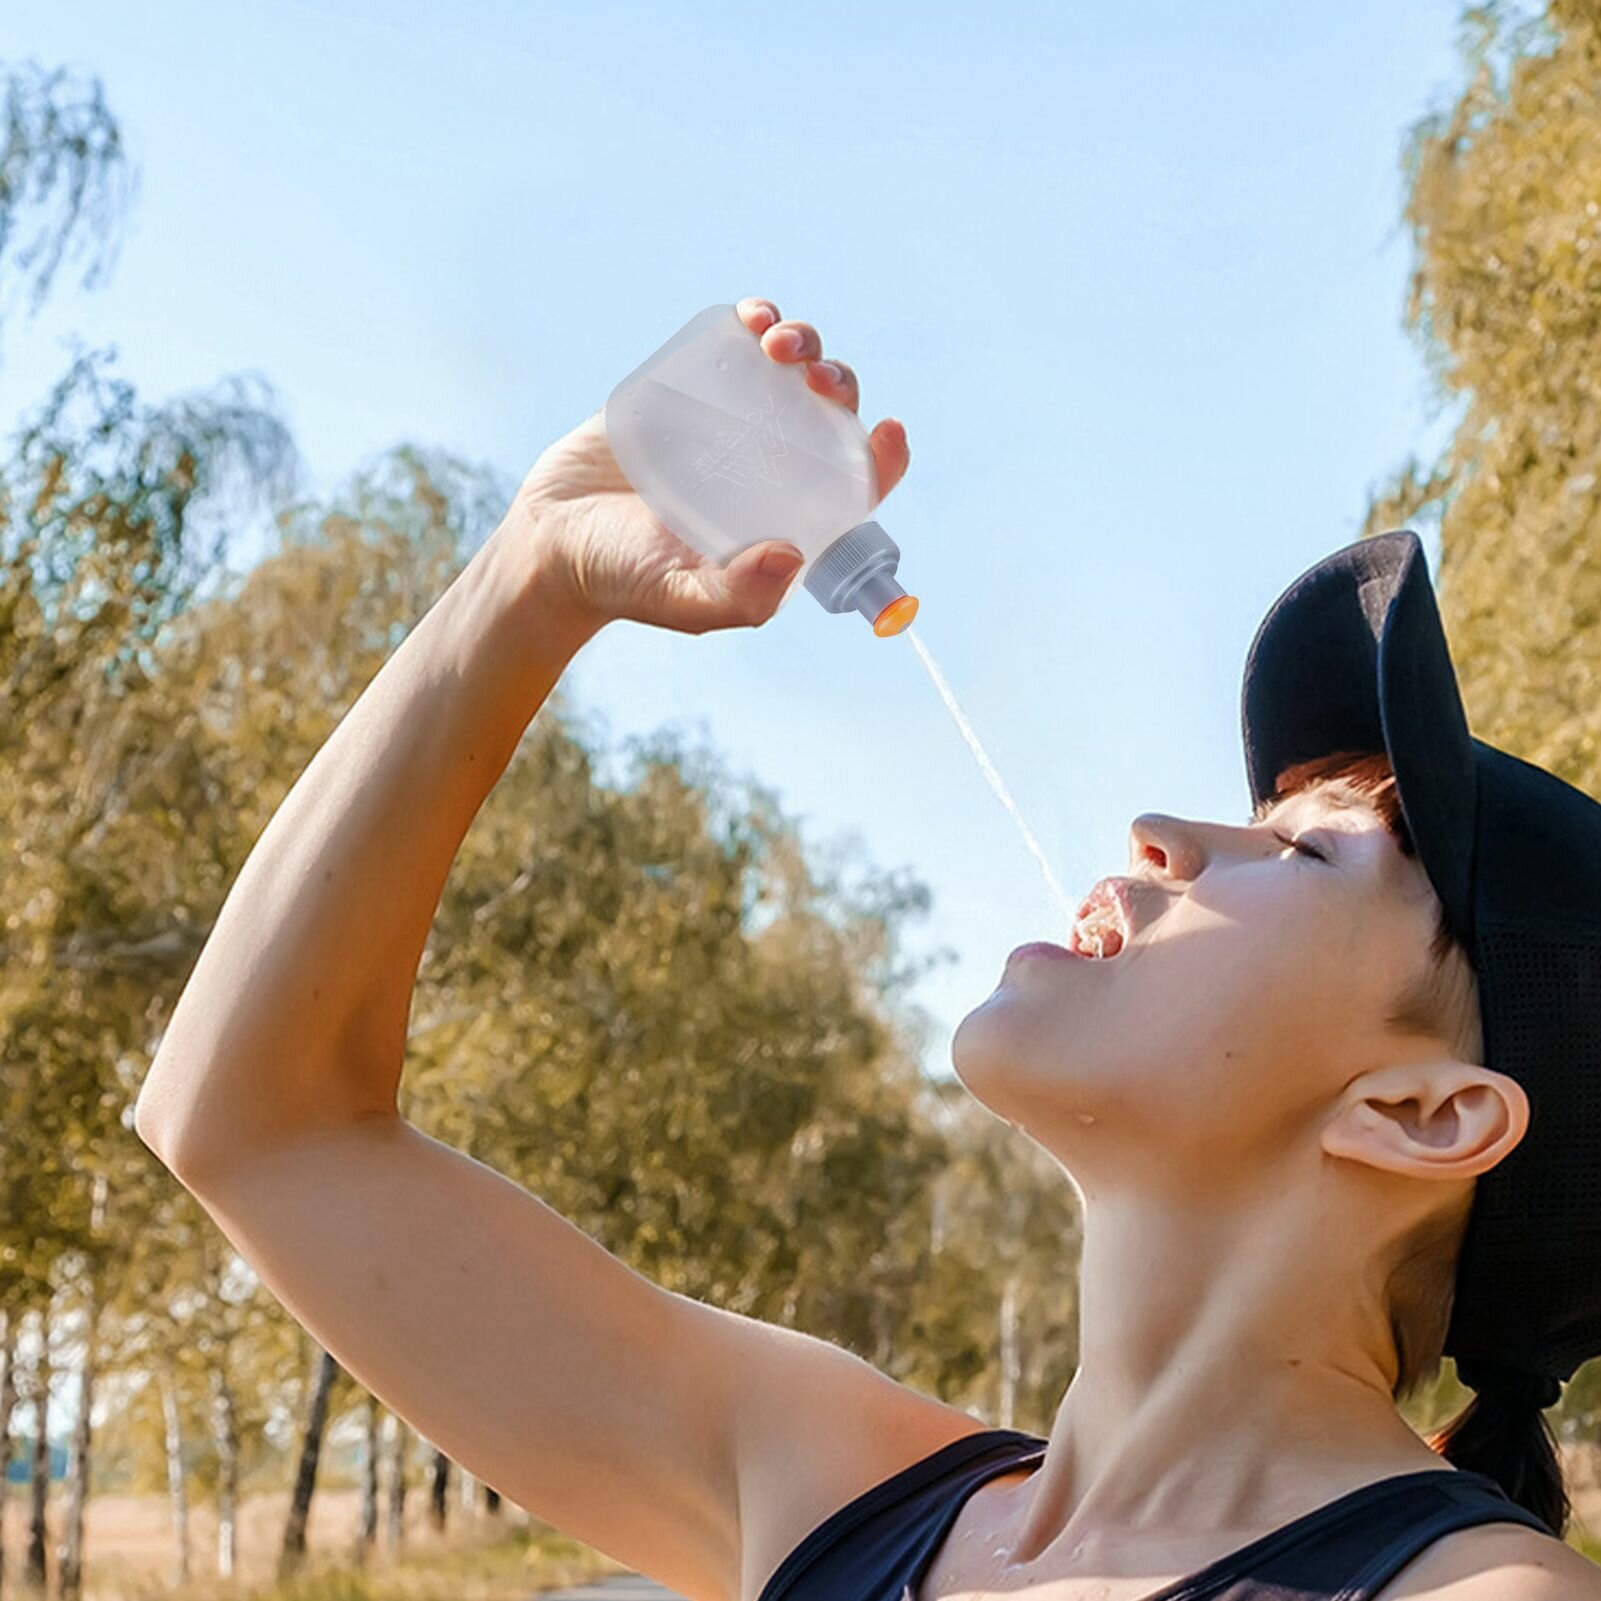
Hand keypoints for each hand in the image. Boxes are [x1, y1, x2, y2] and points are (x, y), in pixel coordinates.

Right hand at [513, 297, 909, 635]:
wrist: (551, 540)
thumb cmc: (625, 581)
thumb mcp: (682, 601)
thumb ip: (737, 596)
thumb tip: (790, 556)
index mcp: (787, 517)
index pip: (856, 484)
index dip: (883, 458)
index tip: (889, 430)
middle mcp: (771, 466)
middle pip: (831, 414)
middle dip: (840, 387)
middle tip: (817, 380)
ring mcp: (732, 421)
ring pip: (792, 370)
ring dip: (804, 346)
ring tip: (779, 345)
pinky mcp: (688, 386)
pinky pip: (735, 345)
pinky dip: (754, 322)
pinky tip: (754, 319)